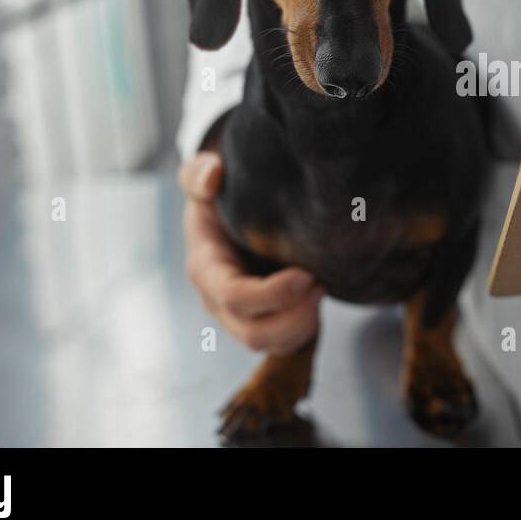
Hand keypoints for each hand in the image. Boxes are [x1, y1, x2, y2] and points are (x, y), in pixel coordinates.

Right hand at [178, 152, 323, 352]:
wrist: (229, 215)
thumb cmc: (218, 197)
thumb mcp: (203, 180)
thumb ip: (200, 174)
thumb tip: (212, 174)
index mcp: (205, 268)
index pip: (234, 297)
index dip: (273, 294)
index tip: (306, 274)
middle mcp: (217, 301)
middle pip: (254, 333)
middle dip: (294, 314)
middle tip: (320, 281)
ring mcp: (238, 317)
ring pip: (271, 345)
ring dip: (303, 324)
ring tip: (321, 286)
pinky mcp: (260, 323)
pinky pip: (283, 345)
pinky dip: (305, 330)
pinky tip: (316, 298)